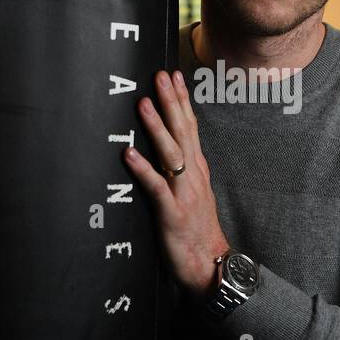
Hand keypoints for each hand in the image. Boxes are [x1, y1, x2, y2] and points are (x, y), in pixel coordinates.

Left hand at [123, 68, 229, 299]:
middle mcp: (193, 176)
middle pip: (183, 132)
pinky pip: (156, 187)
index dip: (183, 101)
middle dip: (171, 102)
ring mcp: (183, 193)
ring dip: (157, 127)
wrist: (209, 263)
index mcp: (197, 169)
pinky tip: (129, 153)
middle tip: (161, 76)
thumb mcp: (195, 192)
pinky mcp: (172, 212)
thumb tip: (169, 145)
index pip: (191, 127)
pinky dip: (142, 169)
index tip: (174, 75)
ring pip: (171, 153)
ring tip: (144, 103)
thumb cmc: (198, 229)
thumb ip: (184, 168)